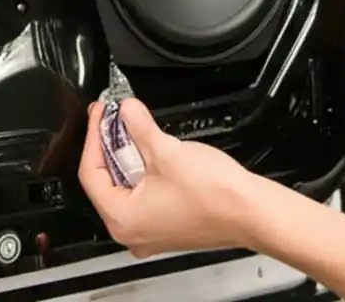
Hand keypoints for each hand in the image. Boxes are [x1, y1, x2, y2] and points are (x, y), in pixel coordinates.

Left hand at [77, 98, 255, 257]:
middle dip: (108, 145)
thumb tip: (126, 110)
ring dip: (127, 156)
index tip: (100, 113)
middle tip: (111, 117)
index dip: (94, 136)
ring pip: (125, 187)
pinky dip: (143, 172)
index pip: (91, 173)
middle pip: (105, 180)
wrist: (253, 213)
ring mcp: (149, 232)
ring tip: (130, 129)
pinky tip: (150, 151)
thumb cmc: (216, 197)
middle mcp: (131, 233)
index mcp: (122, 220)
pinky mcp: (166, 226)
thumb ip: (139, 127)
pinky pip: (143, 195)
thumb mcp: (166, 151)